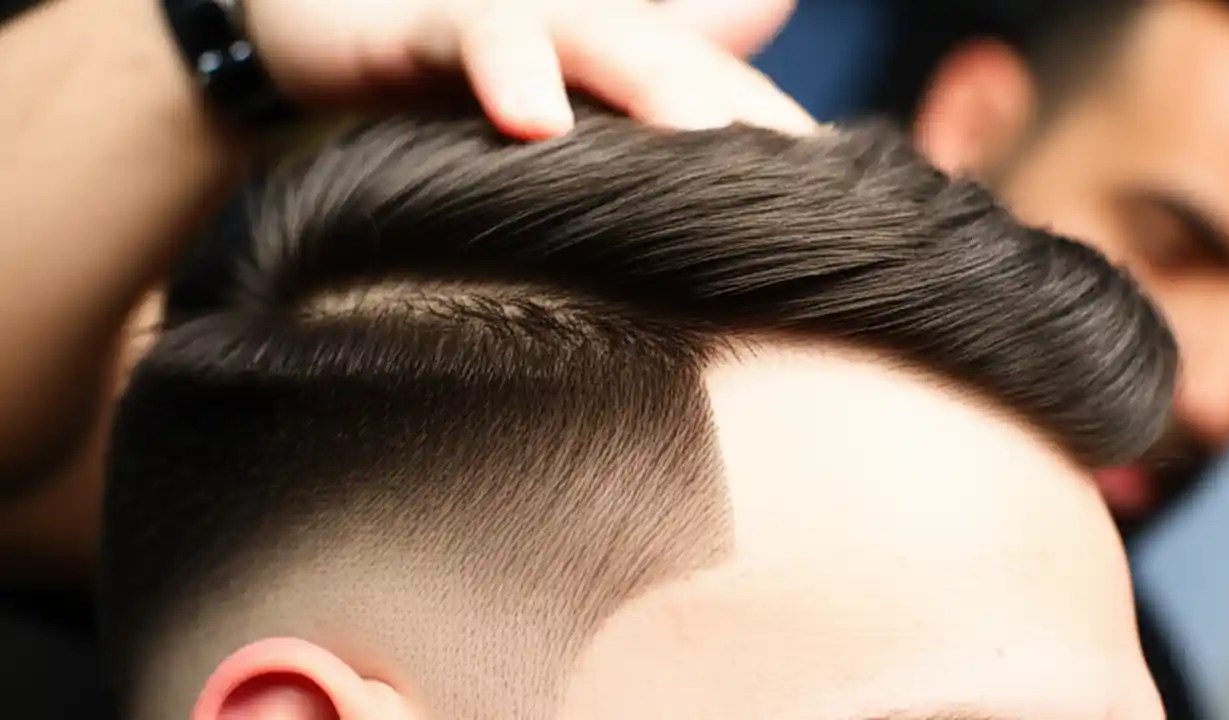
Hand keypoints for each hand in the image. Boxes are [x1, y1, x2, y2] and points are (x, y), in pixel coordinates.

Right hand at [244, 0, 814, 138]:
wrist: (323, 23)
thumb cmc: (453, 82)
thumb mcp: (554, 124)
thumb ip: (628, 140)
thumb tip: (701, 184)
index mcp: (622, 66)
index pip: (721, 103)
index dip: (782, 148)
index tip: (852, 216)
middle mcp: (587, 34)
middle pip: (689, 70)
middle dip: (753, 120)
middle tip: (823, 187)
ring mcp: (520, 20)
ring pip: (603, 41)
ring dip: (657, 88)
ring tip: (708, 141)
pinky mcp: (433, 22)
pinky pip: (479, 37)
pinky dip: (509, 74)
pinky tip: (532, 122)